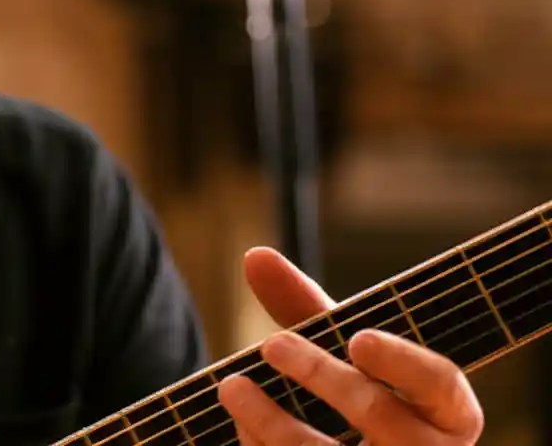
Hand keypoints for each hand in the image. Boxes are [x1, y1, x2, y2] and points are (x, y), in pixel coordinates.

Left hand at [216, 247, 483, 444]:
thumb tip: (254, 255)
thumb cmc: (357, 398)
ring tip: (231, 386)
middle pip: (379, 416)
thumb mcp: (342, 355)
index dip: (403, 363)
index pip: (441, 384)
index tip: (359, 337)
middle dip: (320, 376)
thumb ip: (305, 307)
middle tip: (270, 343)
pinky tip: (241, 426)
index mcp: (450, 414)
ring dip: (273, 422)